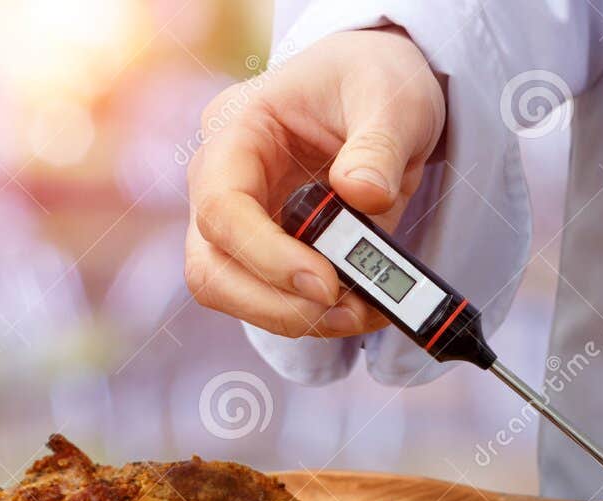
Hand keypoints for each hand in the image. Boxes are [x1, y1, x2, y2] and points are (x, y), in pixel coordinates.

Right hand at [184, 29, 443, 337]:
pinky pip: (272, 296)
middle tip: (344, 312)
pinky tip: (365, 307)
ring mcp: (241, 218)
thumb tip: (362, 194)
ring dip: (294, 319)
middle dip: (275, 303)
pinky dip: (315, 315)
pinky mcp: (270, 248)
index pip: (222, 207)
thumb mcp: (391, 100)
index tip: (327, 283)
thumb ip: (379, 147)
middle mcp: (222, 178)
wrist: (381, 90)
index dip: (267, 256)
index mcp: (237, 129)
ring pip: (231, 290)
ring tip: (362, 314)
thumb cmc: (375, 80)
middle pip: (211, 265)